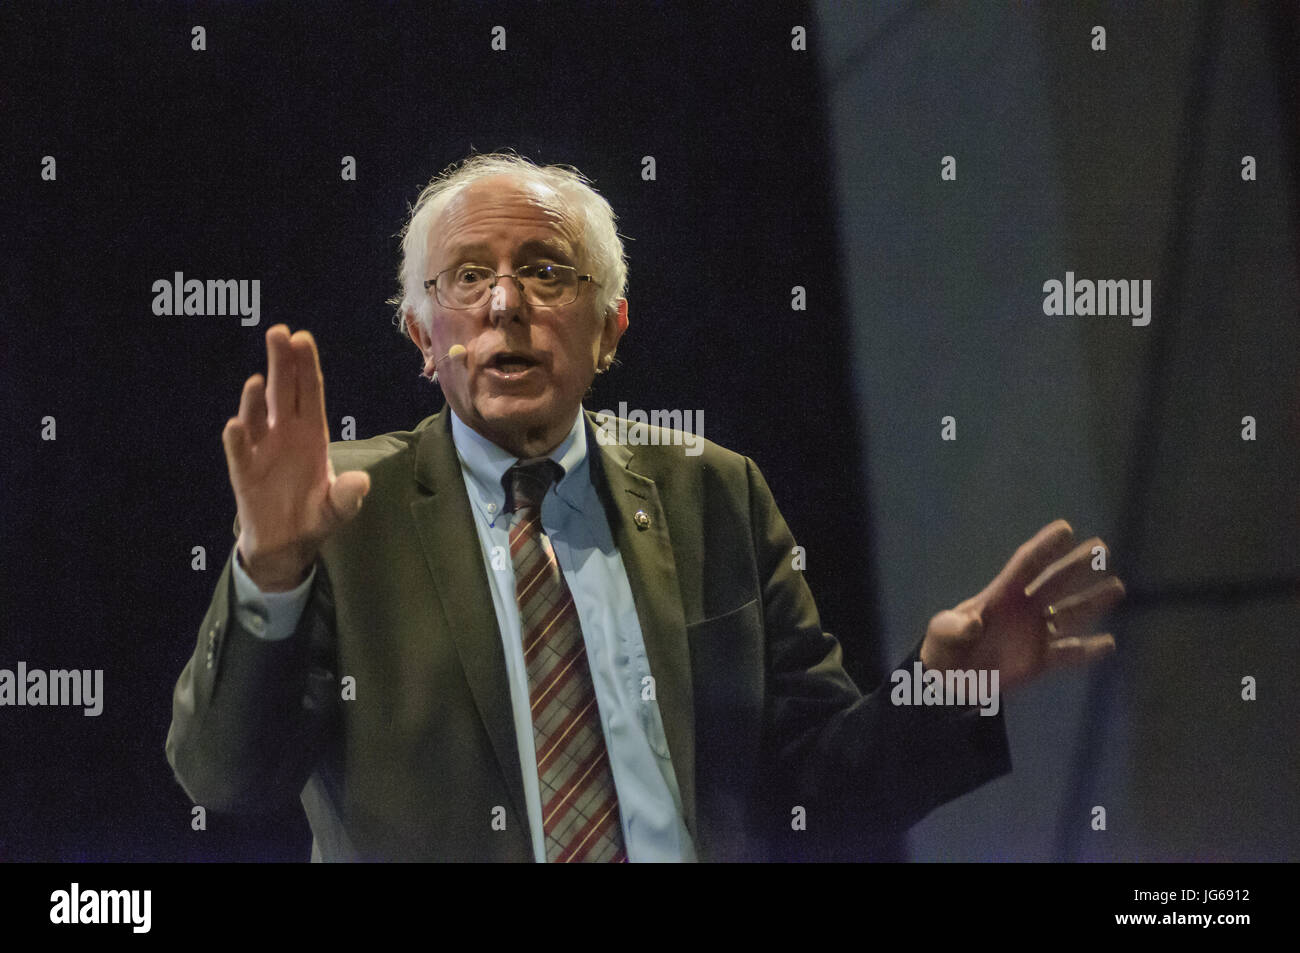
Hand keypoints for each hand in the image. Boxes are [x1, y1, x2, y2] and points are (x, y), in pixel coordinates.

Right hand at [222, 325, 370, 590]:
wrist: (287, 543)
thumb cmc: (316, 516)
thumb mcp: (339, 509)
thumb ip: (349, 496)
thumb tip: (360, 482)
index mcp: (312, 434)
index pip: (309, 393)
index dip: (306, 366)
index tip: (302, 338)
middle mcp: (286, 435)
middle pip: (282, 392)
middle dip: (280, 363)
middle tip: (277, 332)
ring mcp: (262, 449)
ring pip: (257, 415)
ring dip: (254, 398)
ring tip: (256, 381)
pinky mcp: (244, 471)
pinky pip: (239, 451)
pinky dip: (236, 438)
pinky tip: (236, 426)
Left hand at [920, 519, 1122, 692]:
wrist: (951, 681)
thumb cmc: (944, 648)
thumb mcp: (941, 635)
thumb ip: (953, 628)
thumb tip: (973, 624)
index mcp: (1000, 596)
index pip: (1026, 565)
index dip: (1044, 547)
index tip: (1065, 529)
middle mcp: (1023, 609)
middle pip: (1055, 582)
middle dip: (1077, 565)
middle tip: (1102, 547)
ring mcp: (1035, 633)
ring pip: (1070, 613)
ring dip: (1093, 601)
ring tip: (1117, 587)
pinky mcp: (1040, 660)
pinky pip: (1070, 653)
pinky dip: (1089, 650)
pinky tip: (1109, 643)